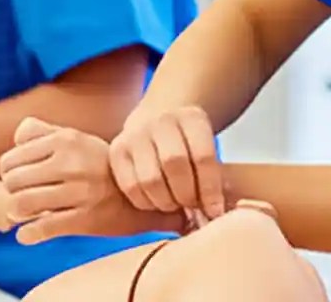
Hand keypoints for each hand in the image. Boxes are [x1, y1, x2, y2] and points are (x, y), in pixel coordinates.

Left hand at [0, 118, 169, 244]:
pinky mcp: (86, 219)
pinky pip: (41, 228)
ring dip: (17, 213)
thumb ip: (41, 131)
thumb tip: (16, 137)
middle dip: (11, 193)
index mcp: (65, 140)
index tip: (18, 180)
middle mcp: (71, 163)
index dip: (7, 173)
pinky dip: (27, 234)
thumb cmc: (98, 164)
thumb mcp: (75, 138)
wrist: (140, 191)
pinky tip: (28, 233)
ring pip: (22, 205)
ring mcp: (80, 191)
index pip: (10, 160)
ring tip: (25, 214)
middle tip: (22, 197)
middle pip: (13, 182)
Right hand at [108, 106, 224, 218]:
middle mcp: (162, 121)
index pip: (203, 156)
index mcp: (192, 118)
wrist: (155, 123)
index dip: (210, 189)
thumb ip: (212, 177)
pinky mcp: (117, 150)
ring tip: (174, 205)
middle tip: (191, 208)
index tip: (214, 211)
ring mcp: (136, 134)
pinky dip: (146, 203)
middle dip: (186, 195)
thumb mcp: (207, 149)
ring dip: (166, 202)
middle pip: (174, 164)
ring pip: (151, 179)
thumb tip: (213, 213)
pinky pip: (131, 186)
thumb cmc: (187, 145)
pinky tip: (156, 202)